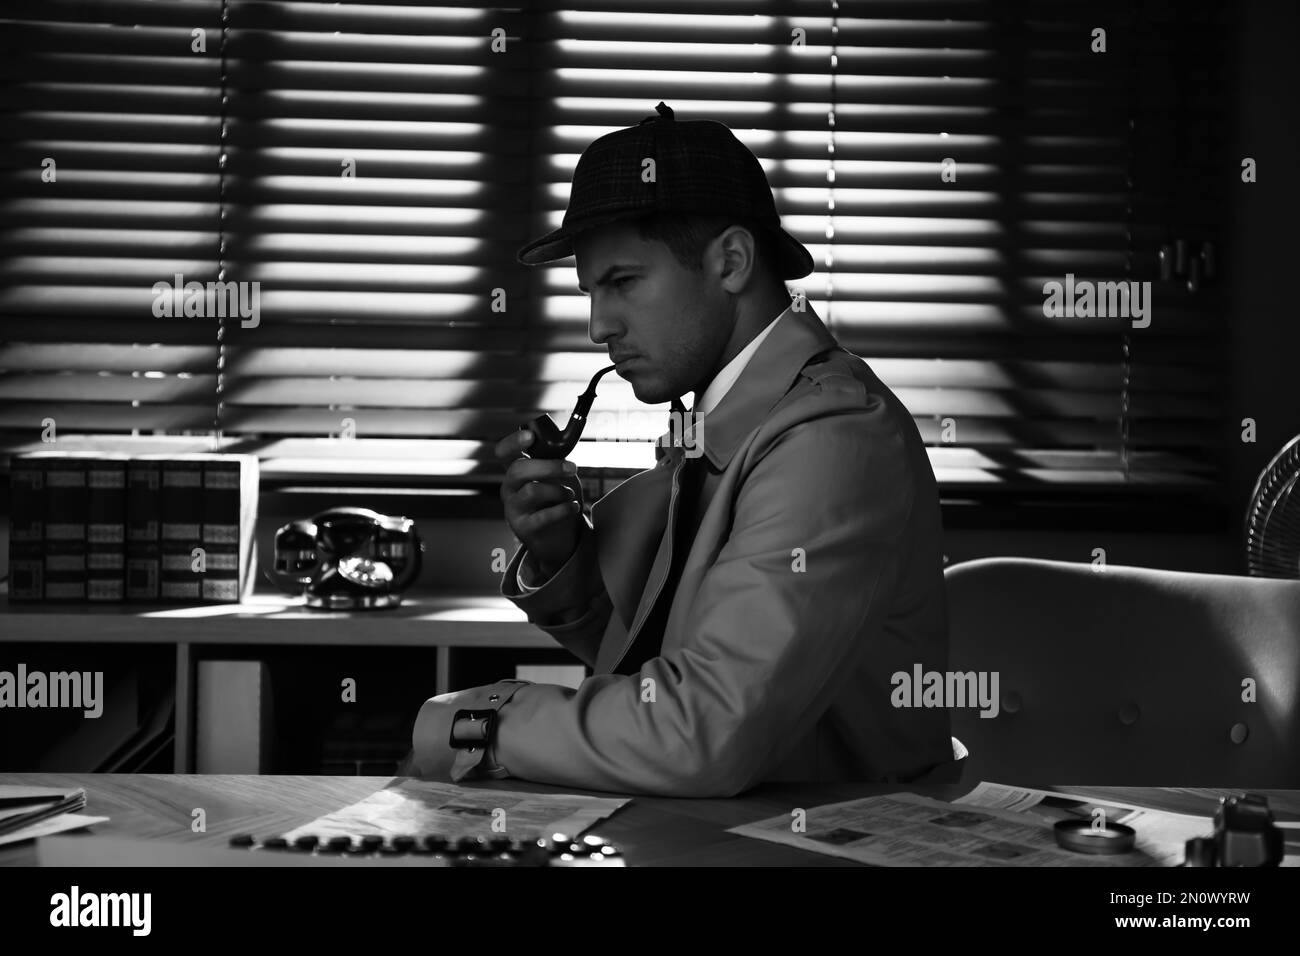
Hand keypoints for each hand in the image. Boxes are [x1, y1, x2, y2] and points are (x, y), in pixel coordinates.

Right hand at [494, 428, 583, 575]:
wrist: (561, 537)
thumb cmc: (557, 500)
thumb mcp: (556, 475)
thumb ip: (554, 459)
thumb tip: (563, 443)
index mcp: (516, 471)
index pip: (504, 452)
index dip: (513, 442)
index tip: (530, 436)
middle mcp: (509, 488)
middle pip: (518, 469)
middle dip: (548, 466)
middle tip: (571, 468)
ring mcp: (513, 508)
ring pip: (532, 491)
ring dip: (558, 490)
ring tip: (570, 495)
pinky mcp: (523, 528)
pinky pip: (544, 515)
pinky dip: (564, 509)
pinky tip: (573, 507)